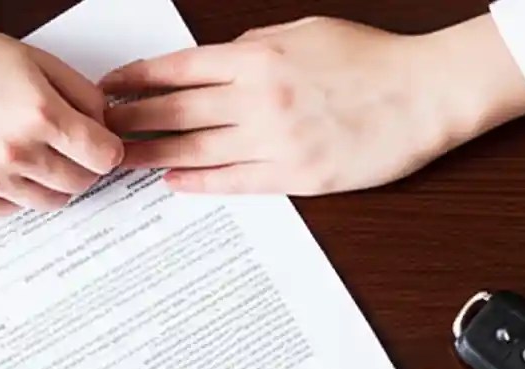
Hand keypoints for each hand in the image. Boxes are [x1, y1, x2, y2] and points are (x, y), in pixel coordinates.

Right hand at [0, 0, 122, 213]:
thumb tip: (107, 129)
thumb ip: (82, 94)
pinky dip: (17, 191)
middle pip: (82, 182)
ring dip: (53, 182)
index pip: (105, 156)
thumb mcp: (35, 60)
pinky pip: (14, 208)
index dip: (107, 147)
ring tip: (33, 153)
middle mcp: (15, 151)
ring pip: (51, 202)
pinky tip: (1, 162)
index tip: (99, 142)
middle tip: (65, 146)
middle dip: (83, 165)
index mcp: (39, 113)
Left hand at [99, 15, 524, 195]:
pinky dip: (199, 181)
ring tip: (121, 160)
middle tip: (99, 128)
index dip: (137, 79)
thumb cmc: (370, 59)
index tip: (110, 87)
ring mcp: (277, 140)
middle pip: (177, 110)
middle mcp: (259, 98)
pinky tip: (173, 181)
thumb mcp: (305, 31)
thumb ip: (255, 45)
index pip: (178, 68)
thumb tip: (216, 59)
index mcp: (258, 56)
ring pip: (197, 149)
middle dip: (131, 118)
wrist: (424, 94)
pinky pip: (234, 180)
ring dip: (153, 154)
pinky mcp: (297, 174)